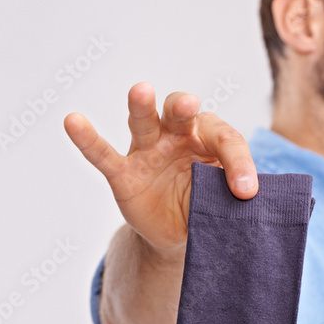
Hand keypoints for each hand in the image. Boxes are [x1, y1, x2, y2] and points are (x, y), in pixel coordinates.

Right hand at [63, 83, 256, 253]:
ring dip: (141, 105)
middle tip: (190, 105)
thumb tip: (249, 198)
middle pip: (179, 113)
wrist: (178, 232)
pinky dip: (88, 139)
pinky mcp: (123, 172)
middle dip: (184, 107)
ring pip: (143, 121)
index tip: (246, 191)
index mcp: (209, 139)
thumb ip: (232, 193)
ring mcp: (148, 151)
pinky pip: (103, 155)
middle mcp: (177, 136)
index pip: (225, 140)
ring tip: (141, 91)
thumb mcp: (224, 199)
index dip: (238, 164)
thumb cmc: (205, 203)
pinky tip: (73, 121)